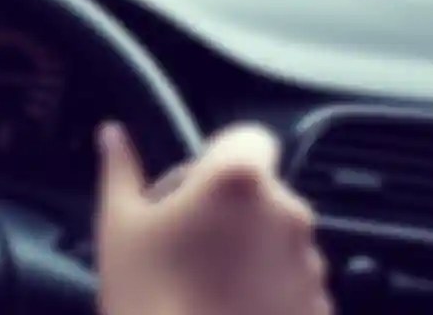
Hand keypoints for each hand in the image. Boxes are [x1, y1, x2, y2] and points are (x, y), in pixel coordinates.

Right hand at [96, 122, 329, 314]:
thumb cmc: (147, 298)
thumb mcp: (118, 227)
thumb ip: (120, 170)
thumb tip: (112, 135)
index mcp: (237, 180)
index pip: (247, 137)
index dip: (219, 156)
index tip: (192, 188)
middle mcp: (286, 214)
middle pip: (262, 193)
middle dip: (231, 212)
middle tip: (187, 247)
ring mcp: (309, 266)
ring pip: (278, 242)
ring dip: (252, 254)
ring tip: (207, 289)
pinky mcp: (319, 310)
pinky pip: (292, 287)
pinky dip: (269, 295)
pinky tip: (230, 314)